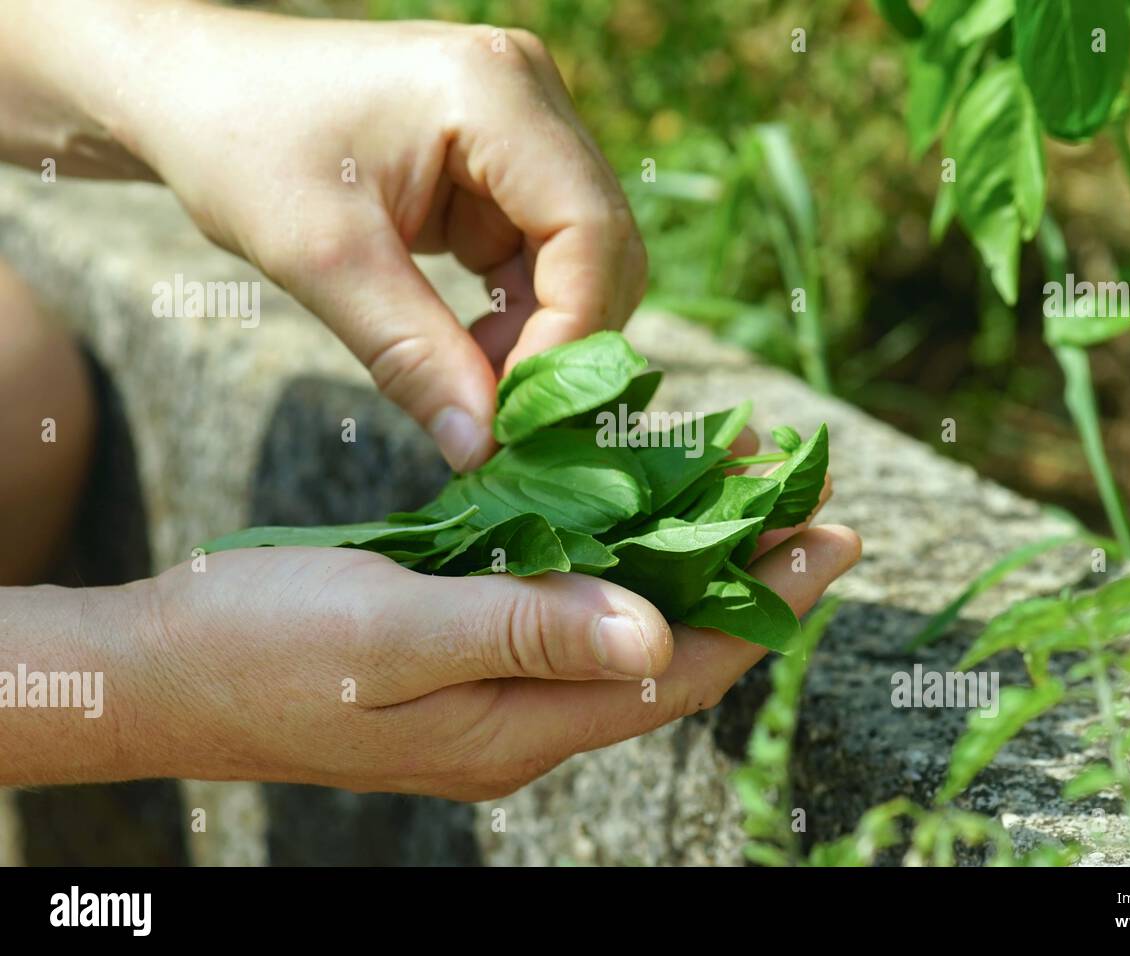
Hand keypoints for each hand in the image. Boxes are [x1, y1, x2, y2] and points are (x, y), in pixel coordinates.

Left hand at [113, 6, 644, 470]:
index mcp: (495, 94)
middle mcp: (529, 97)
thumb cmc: (239, 144)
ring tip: (478, 391)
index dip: (572, 335)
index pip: (590, 231)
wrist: (193, 91)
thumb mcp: (322, 259)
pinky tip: (472, 353)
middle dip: (562, 344)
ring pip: (581, 260)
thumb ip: (411, 357)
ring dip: (542, 337)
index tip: (519, 417)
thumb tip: (484, 451)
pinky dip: (518, 318)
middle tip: (507, 423)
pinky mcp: (503, 165)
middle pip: (602, 246)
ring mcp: (522, 128)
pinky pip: (542, 257)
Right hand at [127, 524, 857, 799]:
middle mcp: (526, 716)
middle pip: (668, 648)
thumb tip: (657, 637)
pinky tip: (638, 514)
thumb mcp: (395, 637)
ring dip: (688, 561)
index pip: (677, 670)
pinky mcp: (469, 650)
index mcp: (520, 725)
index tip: (831, 541)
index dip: (761, 607)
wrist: (172, 668)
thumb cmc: (268, 649)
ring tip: (746, 493)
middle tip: (812, 504)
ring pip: (625, 625)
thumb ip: (526, 633)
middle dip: (746, 578)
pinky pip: (571, 607)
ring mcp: (498, 686)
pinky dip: (619, 558)